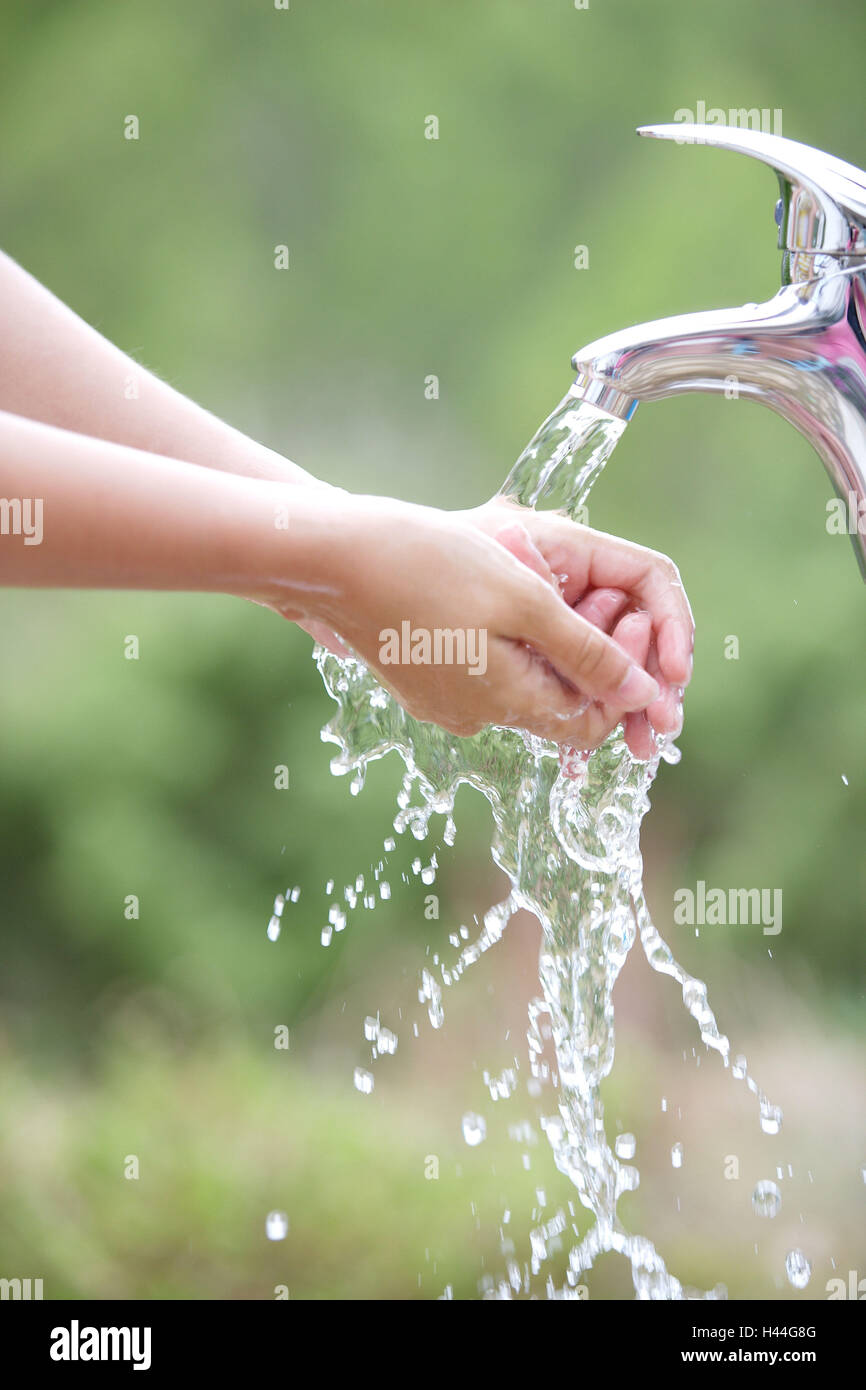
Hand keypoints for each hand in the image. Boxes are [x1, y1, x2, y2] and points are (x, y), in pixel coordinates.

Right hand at [276, 492, 690, 748]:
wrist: (327, 556)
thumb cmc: (426, 565)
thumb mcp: (523, 599)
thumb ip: (587, 650)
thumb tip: (644, 692)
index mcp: (502, 703)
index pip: (590, 724)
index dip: (622, 681)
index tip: (629, 617)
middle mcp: (472, 715)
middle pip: (555, 701)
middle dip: (587, 652)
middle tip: (598, 591)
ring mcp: (440, 699)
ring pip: (519, 679)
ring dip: (547, 639)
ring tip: (548, 580)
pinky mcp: (418, 676)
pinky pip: (482, 666)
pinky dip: (507, 636)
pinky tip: (501, 589)